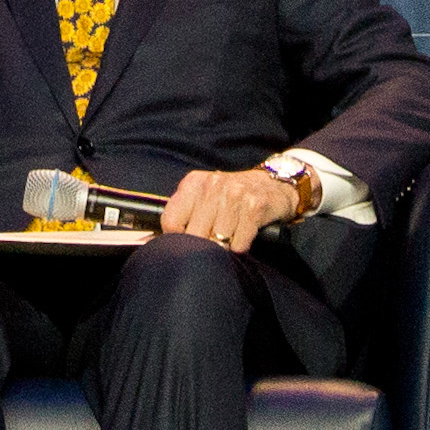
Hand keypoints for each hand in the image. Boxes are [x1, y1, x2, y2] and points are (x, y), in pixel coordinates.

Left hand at [158, 163, 306, 252]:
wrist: (275, 185)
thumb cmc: (233, 197)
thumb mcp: (204, 198)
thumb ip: (183, 215)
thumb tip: (154, 244)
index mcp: (194, 182)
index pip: (171, 221)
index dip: (178, 238)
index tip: (188, 241)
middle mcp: (213, 184)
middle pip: (194, 235)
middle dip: (202, 246)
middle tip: (213, 242)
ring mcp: (234, 195)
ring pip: (217, 242)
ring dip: (224, 247)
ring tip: (230, 236)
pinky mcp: (255, 207)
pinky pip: (239, 244)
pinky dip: (241, 246)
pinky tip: (244, 235)